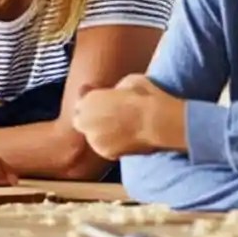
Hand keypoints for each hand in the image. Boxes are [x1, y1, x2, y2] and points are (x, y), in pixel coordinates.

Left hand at [72, 75, 186, 158]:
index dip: (90, 101)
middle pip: (81, 120)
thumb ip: (112, 91)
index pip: (81, 101)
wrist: (157, 121)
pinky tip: (124, 138)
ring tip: (119, 128)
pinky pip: (104, 147)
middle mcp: (85, 120)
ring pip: (92, 136)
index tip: (100, 100)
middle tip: (108, 116)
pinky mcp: (105, 154)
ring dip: (100, 132)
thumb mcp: (126, 82)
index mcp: (88, 100)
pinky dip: (110, 144)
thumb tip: (113, 94)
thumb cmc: (145, 97)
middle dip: (90, 118)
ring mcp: (94, 139)